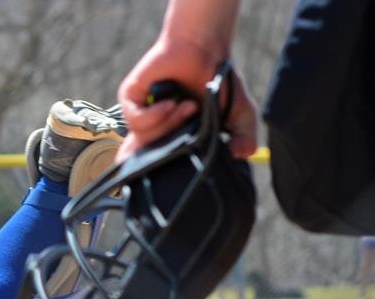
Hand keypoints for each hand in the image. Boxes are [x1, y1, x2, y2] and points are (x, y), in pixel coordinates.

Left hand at [117, 42, 258, 161]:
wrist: (205, 49)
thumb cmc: (219, 81)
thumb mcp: (240, 115)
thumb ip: (245, 139)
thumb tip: (240, 156)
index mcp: (173, 140)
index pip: (157, 170)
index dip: (163, 174)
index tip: (181, 169)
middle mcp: (154, 131)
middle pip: (146, 160)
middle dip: (169, 151)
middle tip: (189, 131)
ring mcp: (141, 115)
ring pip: (145, 138)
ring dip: (170, 124)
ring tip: (189, 106)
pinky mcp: (130, 99)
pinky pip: (136, 120)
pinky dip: (156, 114)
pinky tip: (172, 103)